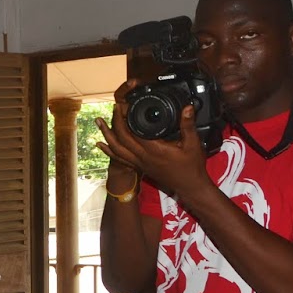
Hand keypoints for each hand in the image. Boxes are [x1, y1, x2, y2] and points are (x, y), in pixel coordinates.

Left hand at [95, 80, 210, 202]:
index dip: (126, 117)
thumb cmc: (192, 167)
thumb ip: (188, 125)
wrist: (189, 186)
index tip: (124, 105)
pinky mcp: (140, 167)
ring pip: (117, 149)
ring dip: (106, 135)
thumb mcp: (193, 144)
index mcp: (154, 149)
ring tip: (98, 122)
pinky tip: (100, 144)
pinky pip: (120, 158)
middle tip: (113, 108)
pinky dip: (109, 151)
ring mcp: (139, 163)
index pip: (134, 131)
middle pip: (121, 138)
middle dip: (115, 122)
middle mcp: (143, 157)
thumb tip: (187, 108)